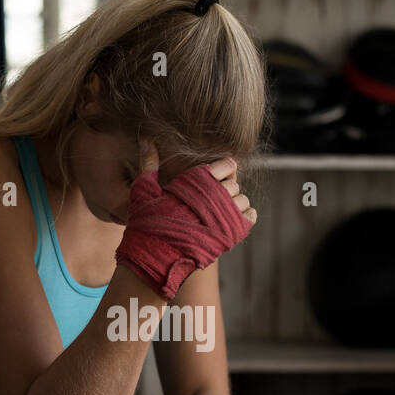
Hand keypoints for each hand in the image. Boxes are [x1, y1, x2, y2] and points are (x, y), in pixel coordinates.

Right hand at [135, 138, 257, 231]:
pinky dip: (244, 217)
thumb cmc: (147, 223)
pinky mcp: (232, 234)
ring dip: (233, 204)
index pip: (226, 164)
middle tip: (208, 200)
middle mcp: (216, 195)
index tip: (213, 177)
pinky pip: (250, 217)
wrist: (155, 256)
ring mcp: (226, 215)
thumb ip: (149, 162)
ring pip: (243, 199)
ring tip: (217, 212)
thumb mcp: (144, 189)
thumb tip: (145, 137)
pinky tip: (230, 220)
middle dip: (224, 189)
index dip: (222, 169)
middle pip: (234, 183)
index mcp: (198, 180)